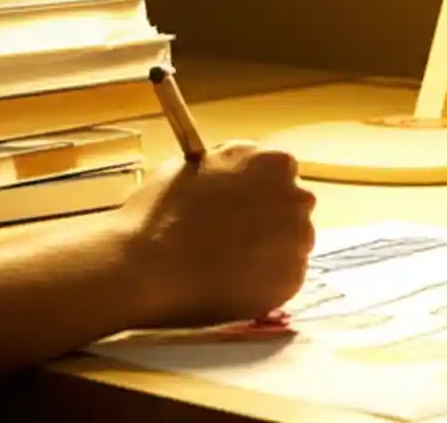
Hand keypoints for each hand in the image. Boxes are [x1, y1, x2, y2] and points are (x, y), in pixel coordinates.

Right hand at [112, 141, 315, 327]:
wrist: (147, 267)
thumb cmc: (161, 211)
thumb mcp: (195, 164)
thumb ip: (229, 163)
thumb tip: (238, 170)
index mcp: (276, 163)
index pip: (280, 174)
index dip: (257, 190)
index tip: (238, 205)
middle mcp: (298, 198)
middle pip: (292, 207)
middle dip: (269, 219)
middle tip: (231, 236)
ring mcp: (300, 241)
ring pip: (291, 244)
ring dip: (268, 251)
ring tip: (225, 263)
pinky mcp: (293, 279)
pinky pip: (284, 277)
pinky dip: (263, 281)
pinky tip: (231, 283)